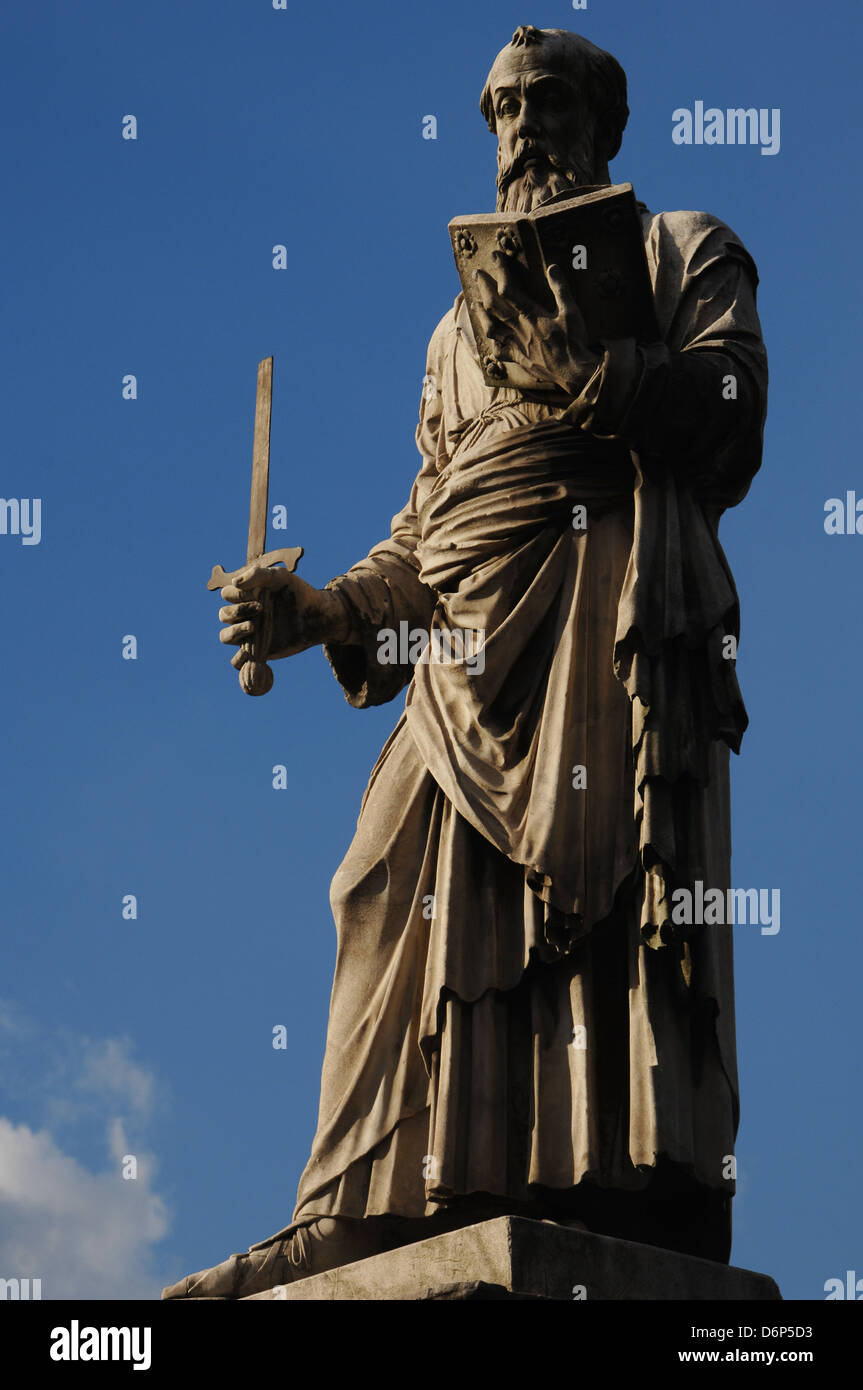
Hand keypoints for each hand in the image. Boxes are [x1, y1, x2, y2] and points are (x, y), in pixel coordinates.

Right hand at [218, 564, 349, 666]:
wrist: (316, 615)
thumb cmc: (297, 593)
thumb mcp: (280, 577)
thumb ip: (258, 575)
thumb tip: (234, 582)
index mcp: (245, 596)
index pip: (227, 594)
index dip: (236, 594)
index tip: (257, 593)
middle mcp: (243, 615)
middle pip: (224, 615)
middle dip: (238, 611)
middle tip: (261, 608)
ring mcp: (249, 634)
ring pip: (225, 637)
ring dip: (235, 632)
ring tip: (253, 626)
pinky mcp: (257, 651)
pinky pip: (238, 662)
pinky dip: (240, 660)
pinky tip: (252, 653)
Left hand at [473, 254, 600, 395]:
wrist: (573, 372)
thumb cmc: (574, 342)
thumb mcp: (571, 311)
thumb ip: (561, 289)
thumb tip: (552, 267)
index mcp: (530, 314)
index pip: (508, 288)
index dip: (500, 270)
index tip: (495, 256)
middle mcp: (518, 328)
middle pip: (493, 305)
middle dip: (483, 287)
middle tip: (477, 274)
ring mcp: (516, 345)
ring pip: (490, 327)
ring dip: (480, 313)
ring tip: (475, 304)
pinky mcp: (519, 358)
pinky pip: (499, 351)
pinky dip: (493, 344)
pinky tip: (491, 339)